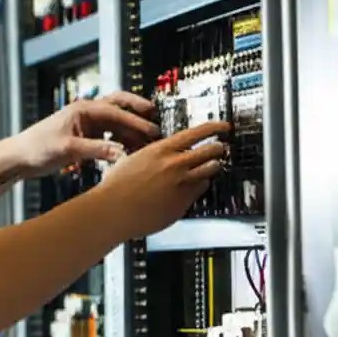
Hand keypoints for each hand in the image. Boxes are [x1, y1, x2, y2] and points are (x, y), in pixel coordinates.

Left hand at [12, 91, 160, 176]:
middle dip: (138, 114)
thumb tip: (122, 153)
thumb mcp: (68, 149)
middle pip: (119, 107)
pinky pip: (107, 137)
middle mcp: (86, 114)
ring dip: (130, 132)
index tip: (152, 130)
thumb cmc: (37, 148)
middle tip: (155, 124)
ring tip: (145, 144)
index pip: (116, 112)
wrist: (19, 158)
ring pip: (115, 124)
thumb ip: (96, 150)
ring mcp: (85, 125)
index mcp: (82, 110)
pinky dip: (119, 142)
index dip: (135, 121)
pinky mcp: (84, 137)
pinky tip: (128, 152)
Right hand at [97, 121, 230, 237]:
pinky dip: (199, 185)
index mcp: (161, 150)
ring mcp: (182, 184)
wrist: (113, 211)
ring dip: (213, 166)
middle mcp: (175, 165)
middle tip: (220, 147)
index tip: (224, 126)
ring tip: (211, 165)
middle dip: (218, 148)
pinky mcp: (184, 202)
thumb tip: (164, 154)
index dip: (215, 127)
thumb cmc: (116, 187)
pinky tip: (191, 186)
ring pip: (210, 170)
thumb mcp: (132, 159)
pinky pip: (200, 189)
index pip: (197, 132)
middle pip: (210, 150)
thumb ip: (154, 156)